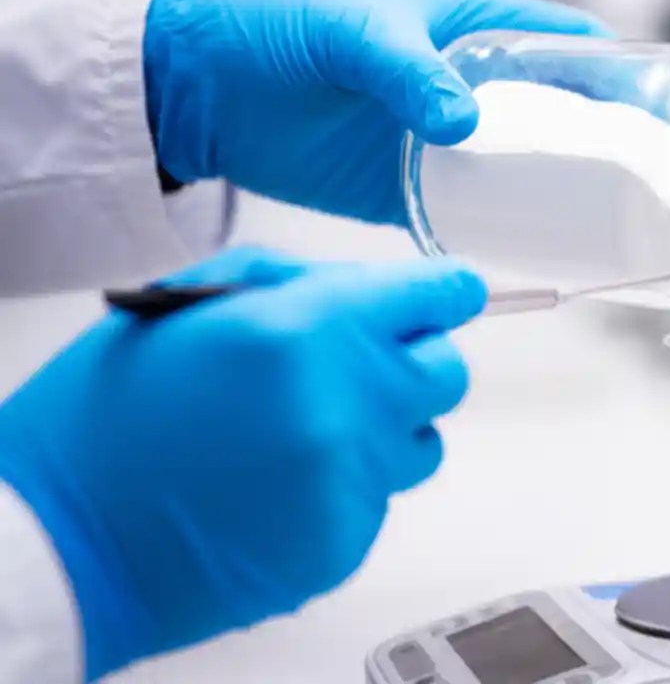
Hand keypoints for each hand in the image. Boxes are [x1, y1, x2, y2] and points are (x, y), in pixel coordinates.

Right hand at [0, 247, 486, 679]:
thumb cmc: (108, 418)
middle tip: (354, 368)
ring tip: (301, 434)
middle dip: (411, 361)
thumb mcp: (187, 307)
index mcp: (306, 329)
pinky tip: (279, 485)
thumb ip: (294, 286)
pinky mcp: (344, 541)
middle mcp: (345, 404)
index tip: (449, 295)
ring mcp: (350, 480)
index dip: (444, 293)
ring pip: (421, 441)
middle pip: (446, 371)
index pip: (435, 296)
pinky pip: (379, 498)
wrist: (64, 538)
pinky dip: (345, 486)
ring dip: (382, 429)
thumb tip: (370, 291)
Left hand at [143, 0, 608, 224]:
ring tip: (609, 229)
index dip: (617, 70)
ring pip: (522, 171)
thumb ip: (407, 71)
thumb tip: (461, 124)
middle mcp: (471, 89)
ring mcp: (445, 144)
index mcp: (472, 31)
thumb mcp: (352, 34)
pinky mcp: (412, 191)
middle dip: (605, 145)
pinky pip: (471, 215)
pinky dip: (503, 233)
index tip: (659, 107)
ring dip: (560, 196)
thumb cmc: (282, 33)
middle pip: (559, 116)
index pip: (564, 44)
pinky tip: (536, 254)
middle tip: (647, 185)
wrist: (208, 92)